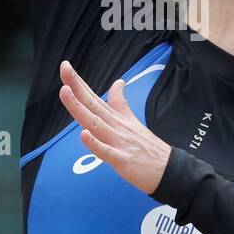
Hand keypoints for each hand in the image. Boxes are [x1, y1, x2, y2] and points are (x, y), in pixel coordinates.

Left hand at [58, 60, 171, 195]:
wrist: (169, 168)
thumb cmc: (147, 146)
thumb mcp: (132, 120)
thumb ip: (120, 102)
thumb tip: (118, 82)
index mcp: (115, 117)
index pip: (93, 97)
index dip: (79, 83)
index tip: (66, 66)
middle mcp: (115, 125)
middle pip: (92, 104)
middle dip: (76, 87)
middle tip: (64, 69)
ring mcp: (118, 141)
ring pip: (94, 123)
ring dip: (79, 108)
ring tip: (65, 92)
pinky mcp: (122, 159)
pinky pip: (106, 151)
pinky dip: (94, 144)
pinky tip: (84, 135)